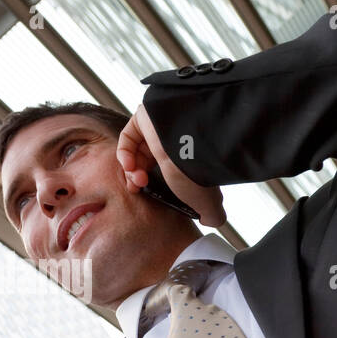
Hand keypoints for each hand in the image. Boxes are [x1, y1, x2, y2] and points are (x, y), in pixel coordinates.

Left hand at [116, 103, 225, 227]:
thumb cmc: (200, 175)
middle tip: (138, 187)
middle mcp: (173, 142)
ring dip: (131, 169)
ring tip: (137, 178)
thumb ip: (212, 214)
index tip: (146, 194)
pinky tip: (129, 165)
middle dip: (138, 178)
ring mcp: (159, 128)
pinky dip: (124, 153)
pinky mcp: (146, 117)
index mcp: (186, 158)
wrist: (194, 147)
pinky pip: (129, 136)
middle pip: (146, 160)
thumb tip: (211, 220)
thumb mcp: (208, 203)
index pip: (164, 171)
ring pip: (136, 150)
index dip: (150, 185)